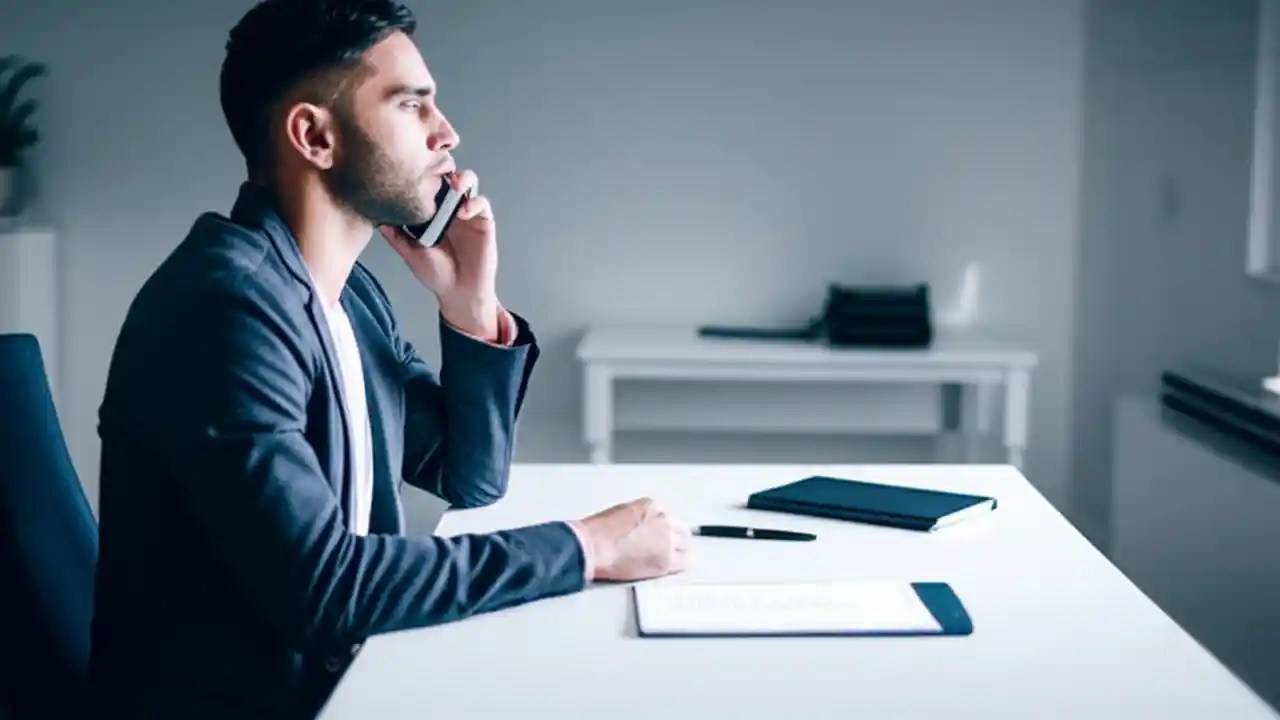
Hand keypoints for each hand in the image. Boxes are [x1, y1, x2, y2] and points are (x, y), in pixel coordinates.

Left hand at [379, 169, 499, 336]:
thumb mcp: (411, 254)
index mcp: (431, 210)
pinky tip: (463, 212)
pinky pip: (481, 203)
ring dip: (462, 179)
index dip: (423, 169)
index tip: (412, 163)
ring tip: (454, 184)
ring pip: (468, 182)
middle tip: (435, 166)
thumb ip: (396, 237)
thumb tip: (377, 221)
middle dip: (444, 164)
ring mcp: (467, 212)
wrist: (459, 293)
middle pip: (448, 174)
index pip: (428, 182)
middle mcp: (449, 206)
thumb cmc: (435, 274)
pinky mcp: (483, 221)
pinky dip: (474, 202)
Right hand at [573, 498, 690, 581]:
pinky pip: (684, 563)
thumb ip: (638, 519)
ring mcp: (666, 541)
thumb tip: (642, 531)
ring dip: (681, 551)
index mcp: (651, 507)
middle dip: (677, 539)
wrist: (593, 547)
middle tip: (675, 547)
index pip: (668, 517)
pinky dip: (681, 564)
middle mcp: (662, 520)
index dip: (666, 529)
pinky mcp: (664, 560)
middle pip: (681, 531)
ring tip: (678, 558)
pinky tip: (679, 567)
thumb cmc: (597, 533)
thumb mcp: (621, 513)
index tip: (664, 535)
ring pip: (685, 546)